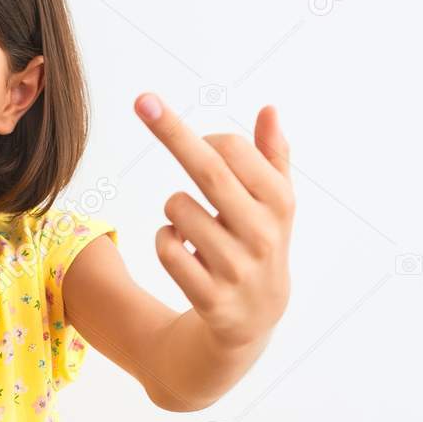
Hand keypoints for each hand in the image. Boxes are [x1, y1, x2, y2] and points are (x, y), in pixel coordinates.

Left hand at [135, 95, 294, 349]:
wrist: (254, 320)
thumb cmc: (259, 244)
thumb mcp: (275, 204)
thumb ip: (273, 156)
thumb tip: (269, 109)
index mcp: (279, 203)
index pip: (234, 150)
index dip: (202, 137)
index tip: (194, 140)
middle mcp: (262, 234)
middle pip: (208, 171)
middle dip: (171, 131)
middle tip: (143, 101)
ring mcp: (236, 268)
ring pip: (177, 209)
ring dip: (173, 209)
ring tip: (192, 227)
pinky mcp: (209, 296)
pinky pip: (166, 248)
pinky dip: (165, 240)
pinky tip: (182, 249)